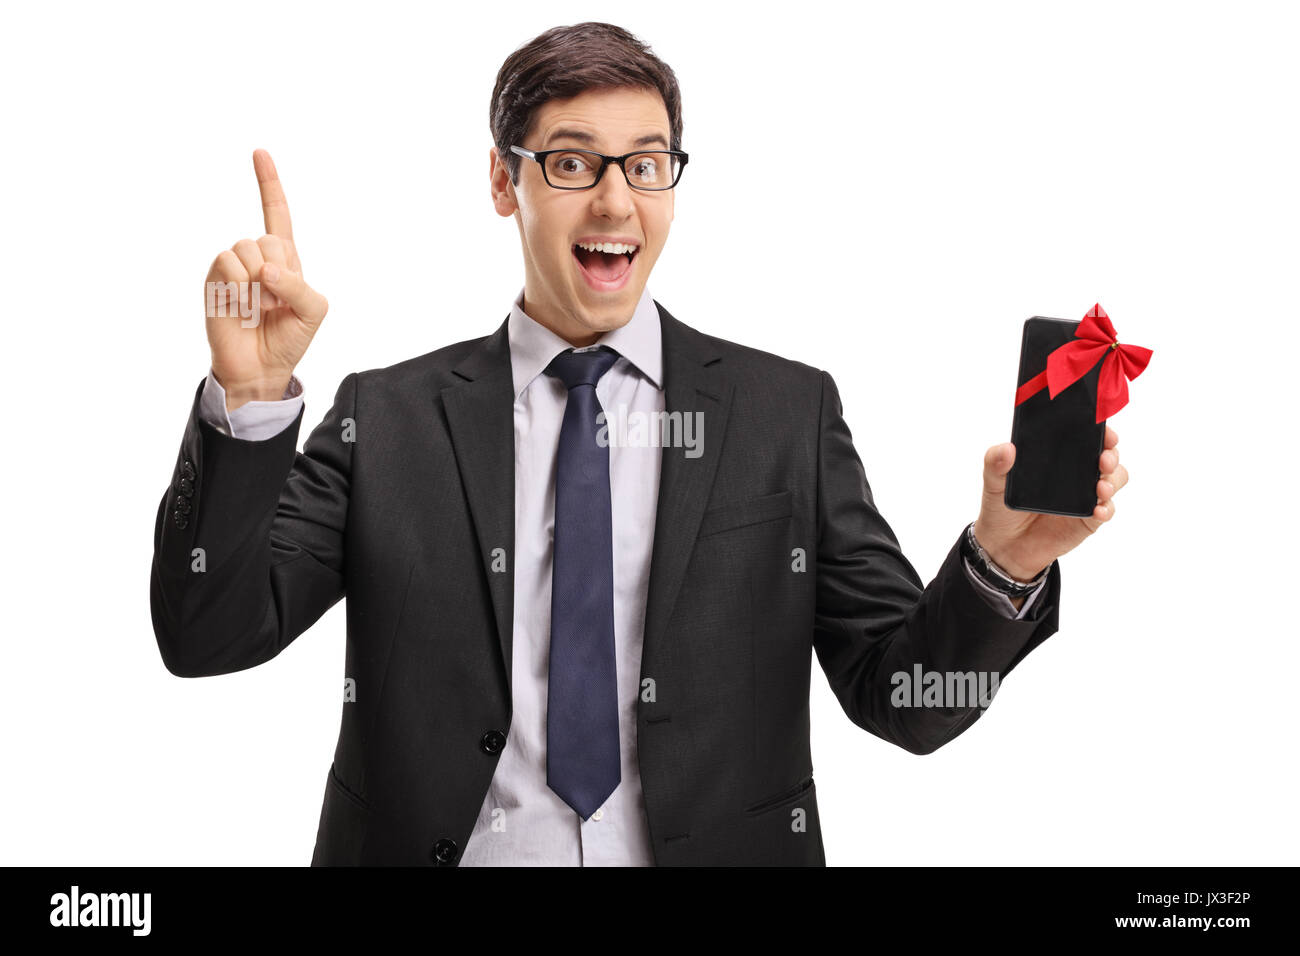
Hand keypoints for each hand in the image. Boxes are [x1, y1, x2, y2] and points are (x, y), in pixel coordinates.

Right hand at [204, 149, 328, 409]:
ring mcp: (234, 267)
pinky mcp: (214, 279)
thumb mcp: (313, 311)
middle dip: (278, 270)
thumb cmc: (289, 338)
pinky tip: (241, 307)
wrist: (261, 368)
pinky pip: (227, 263)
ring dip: (258, 283)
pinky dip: (239, 287)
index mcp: (285, 259)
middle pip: (268, 237)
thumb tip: (266, 269)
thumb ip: (299, 285)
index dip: (269, 184)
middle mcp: (257, 257)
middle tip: (276, 302)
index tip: (259, 152)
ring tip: (258, 308)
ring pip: (246, 248)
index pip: (277, 214)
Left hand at [971, 426, 1127, 580]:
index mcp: (1058, 457)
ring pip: (1113, 480)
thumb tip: (1006, 448)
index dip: (1098, 429)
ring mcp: (1085, 496)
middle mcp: (1077, 473)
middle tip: (1103, 458)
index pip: (1084, 436)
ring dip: (1113, 480)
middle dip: (1111, 453)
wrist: (1003, 544)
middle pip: (1107, 456)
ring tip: (1101, 487)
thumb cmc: (1001, 507)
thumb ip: (995, 463)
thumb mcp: (994, 483)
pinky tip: (1098, 510)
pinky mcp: (1087, 519)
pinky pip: (1106, 511)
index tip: (1101, 428)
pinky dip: (1107, 509)